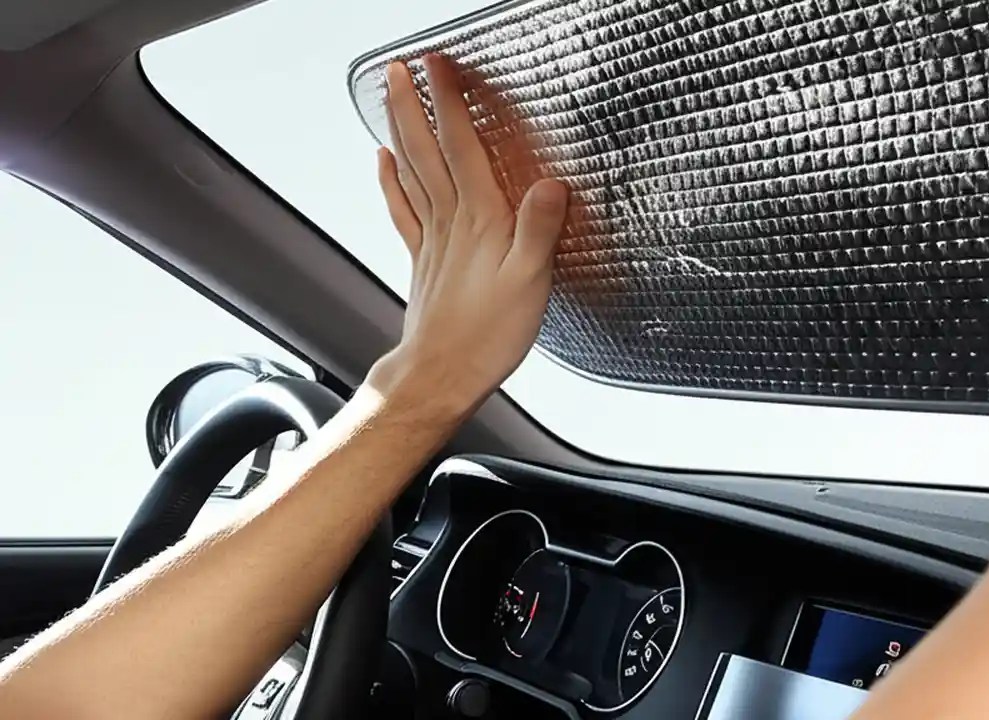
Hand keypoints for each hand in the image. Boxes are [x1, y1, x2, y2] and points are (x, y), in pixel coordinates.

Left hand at [368, 55, 567, 411]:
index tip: (439, 66)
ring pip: (411, 171)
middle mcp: (451, 222)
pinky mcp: (424, 259)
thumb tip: (552, 184)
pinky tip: (384, 160)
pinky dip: (391, 180)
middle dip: (411, 103)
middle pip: (425, 150)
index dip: (449, 103)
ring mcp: (433, 239)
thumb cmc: (487, 337)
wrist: (441, 376)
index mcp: (480, 221)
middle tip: (400, 67)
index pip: (461, 147)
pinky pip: (403, 208)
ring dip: (399, 129)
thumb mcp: (530, 283)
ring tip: (389, 96)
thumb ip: (539, 230)